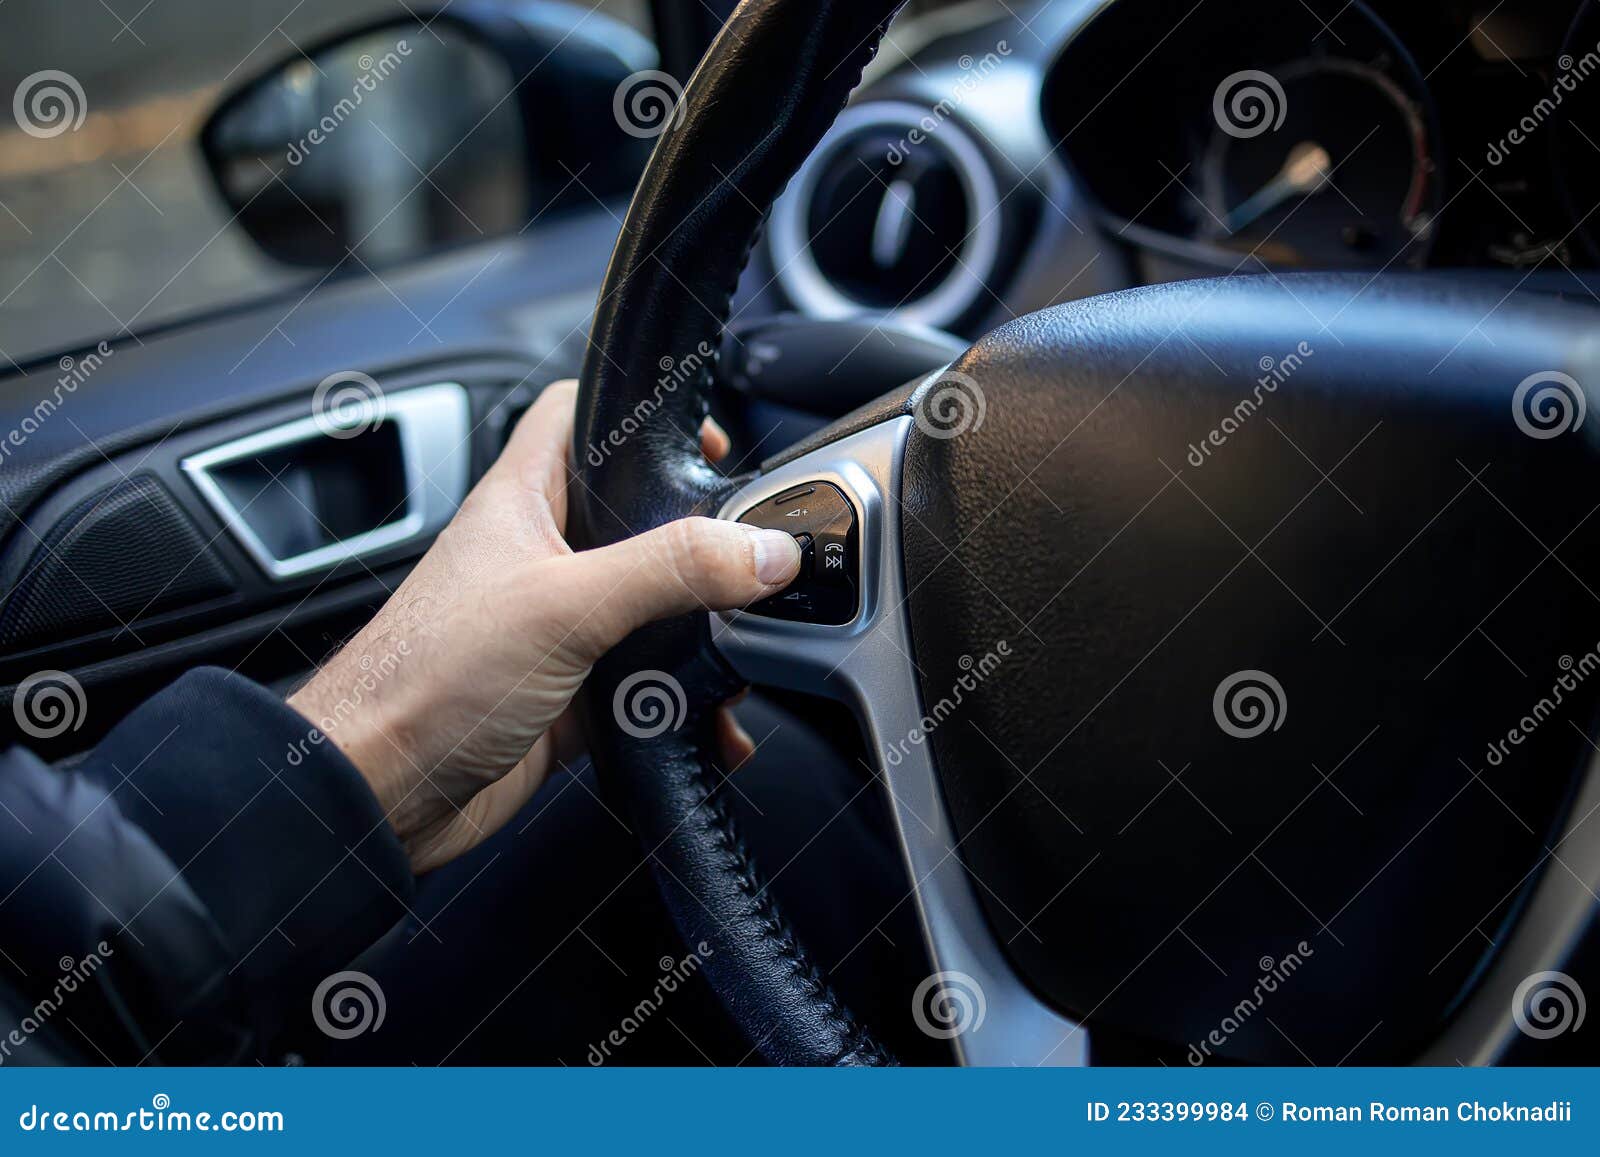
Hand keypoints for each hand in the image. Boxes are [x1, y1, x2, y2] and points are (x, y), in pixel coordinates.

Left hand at [288, 379, 799, 872]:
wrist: (379, 792)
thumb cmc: (424, 680)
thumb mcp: (565, 604)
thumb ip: (672, 570)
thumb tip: (762, 551)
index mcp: (523, 503)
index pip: (577, 416)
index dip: (639, 415)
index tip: (709, 442)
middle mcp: (540, 559)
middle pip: (638, 523)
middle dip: (699, 546)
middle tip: (749, 562)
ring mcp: (556, 630)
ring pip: (651, 613)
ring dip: (699, 638)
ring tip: (738, 653)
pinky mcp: (569, 696)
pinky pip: (645, 689)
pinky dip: (685, 705)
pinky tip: (712, 722)